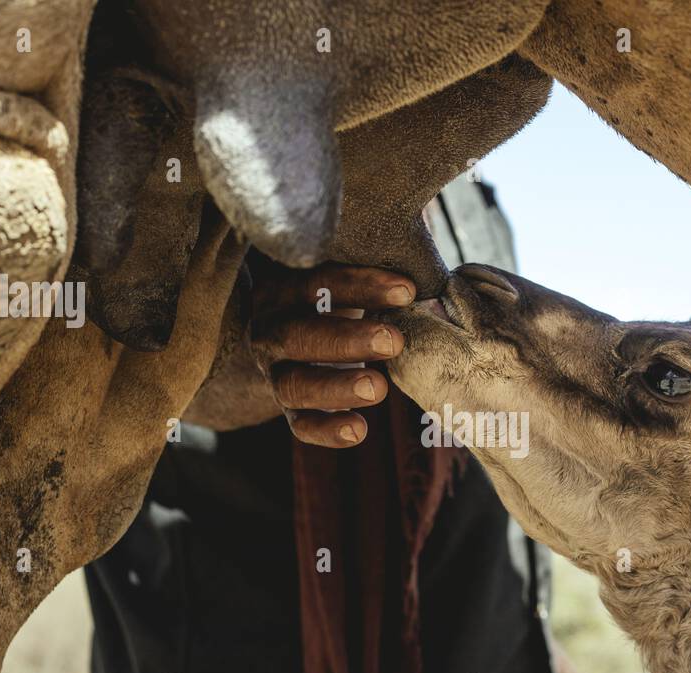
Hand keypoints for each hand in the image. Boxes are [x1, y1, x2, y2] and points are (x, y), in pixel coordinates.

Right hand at [253, 261, 413, 447]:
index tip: (407, 291)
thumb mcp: (345, 263)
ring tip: (379, 388)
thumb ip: (373, 250)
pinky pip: (299, 423)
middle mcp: (271, 327)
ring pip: (293, 383)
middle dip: (346, 339)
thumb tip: (419, 224)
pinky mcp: (287, 404)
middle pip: (298, 334)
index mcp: (284, 285)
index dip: (360, 285)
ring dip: (335, 387)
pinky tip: (359, 432)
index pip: (315, 281)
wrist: (300, 324)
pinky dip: (325, 430)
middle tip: (393, 342)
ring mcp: (274, 369)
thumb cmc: (337, 288)